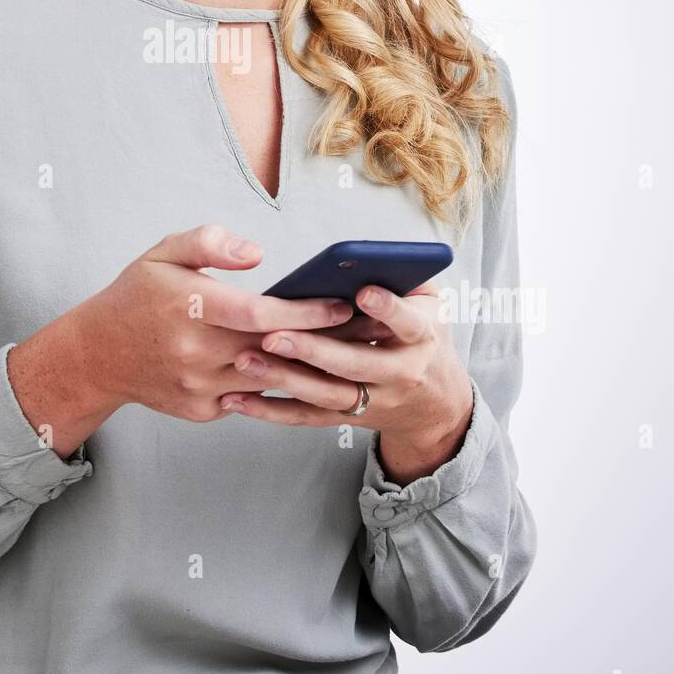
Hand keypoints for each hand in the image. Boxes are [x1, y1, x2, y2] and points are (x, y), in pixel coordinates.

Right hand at [65, 223, 358, 423]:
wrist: (98, 354)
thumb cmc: (138, 294)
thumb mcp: (165, 252)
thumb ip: (210, 242)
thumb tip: (257, 254)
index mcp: (190, 307)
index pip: (260, 313)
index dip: (305, 311)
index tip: (341, 303)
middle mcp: (196, 352)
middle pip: (275, 348)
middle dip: (323, 338)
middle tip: (364, 326)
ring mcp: (199, 387)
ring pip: (269, 379)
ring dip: (309, 366)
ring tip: (348, 349)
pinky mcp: (202, 410)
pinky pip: (251, 398)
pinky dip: (277, 384)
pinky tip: (308, 371)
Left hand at [219, 280, 474, 473]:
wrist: (436, 404)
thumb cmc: (422, 336)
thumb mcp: (431, 304)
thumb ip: (407, 276)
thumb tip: (370, 254)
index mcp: (421, 338)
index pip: (406, 323)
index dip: (387, 308)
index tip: (362, 292)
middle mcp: (398, 373)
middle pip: (354, 364)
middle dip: (313, 350)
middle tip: (275, 334)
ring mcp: (372, 400)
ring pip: (325, 394)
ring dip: (282, 379)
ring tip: (245, 361)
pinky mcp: (347, 418)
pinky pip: (306, 417)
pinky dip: (270, 411)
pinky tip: (237, 400)